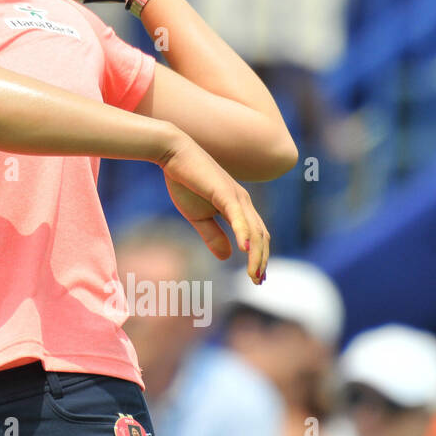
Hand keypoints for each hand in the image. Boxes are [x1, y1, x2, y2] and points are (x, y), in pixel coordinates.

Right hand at [156, 130, 270, 283]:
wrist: (173, 154)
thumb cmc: (185, 182)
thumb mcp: (198, 216)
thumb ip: (213, 236)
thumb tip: (228, 257)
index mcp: (238, 206)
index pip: (257, 235)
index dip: (259, 257)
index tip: (258, 277)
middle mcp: (243, 202)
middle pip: (261, 236)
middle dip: (262, 260)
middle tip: (258, 281)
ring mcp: (236, 197)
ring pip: (253, 231)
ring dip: (256, 254)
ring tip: (255, 274)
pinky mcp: (225, 193)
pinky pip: (238, 217)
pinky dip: (243, 234)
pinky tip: (244, 250)